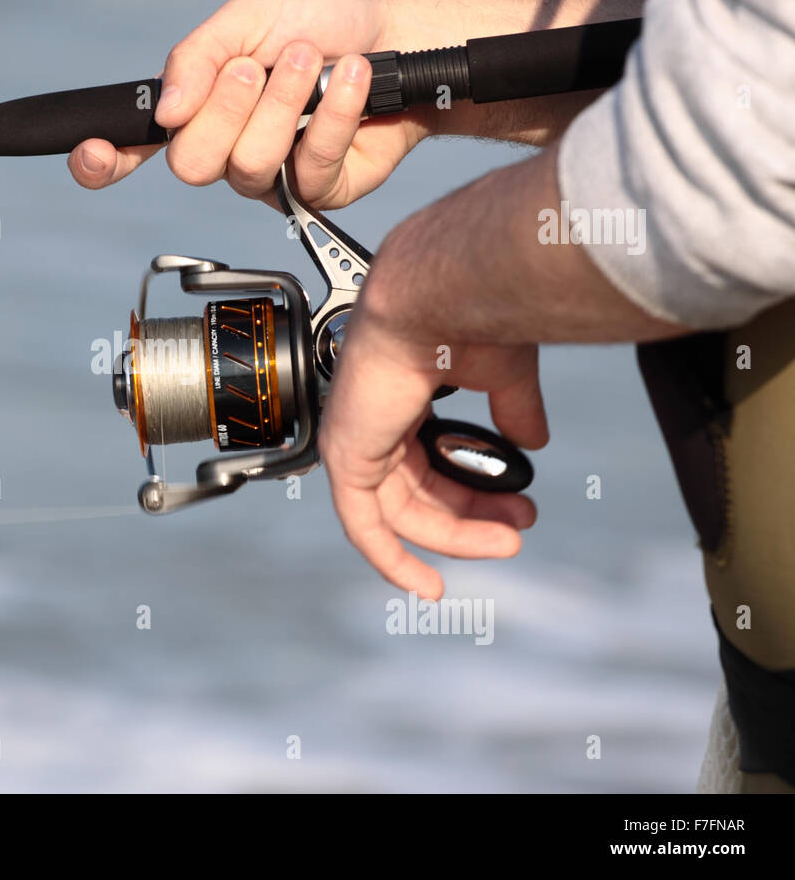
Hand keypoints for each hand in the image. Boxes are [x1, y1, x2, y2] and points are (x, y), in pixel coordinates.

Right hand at [66, 0, 432, 207]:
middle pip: (192, 164)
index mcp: (196, 109)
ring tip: (312, 62)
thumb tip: (169, 111)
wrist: (394, 41)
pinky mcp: (315, 193)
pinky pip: (308, 168)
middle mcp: (225, 149)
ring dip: (285, 101)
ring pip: (250, 164)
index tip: (94, 151)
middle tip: (257, 67)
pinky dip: (333, 113)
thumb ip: (197, 57)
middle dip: (225, 108)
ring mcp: (269, 178)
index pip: (133, 149)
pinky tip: (349, 81)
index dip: (104, 161)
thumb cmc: (320, 27)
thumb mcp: (248, 20)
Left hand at [318, 311, 548, 600]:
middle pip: (417, 490)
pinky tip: (426, 586)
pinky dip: (391, 558)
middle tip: (519, 528)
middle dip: (470, 516)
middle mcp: (373, 417)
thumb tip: (532, 441)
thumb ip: (514, 410)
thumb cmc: (468, 314)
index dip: (468, 492)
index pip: (427, 460)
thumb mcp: (503, 375)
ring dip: (454, 536)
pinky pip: (364, 525)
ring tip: (508, 540)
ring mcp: (355, 437)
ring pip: (399, 512)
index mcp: (402, 394)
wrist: (442, 293)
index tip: (512, 513)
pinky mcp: (347, 457)